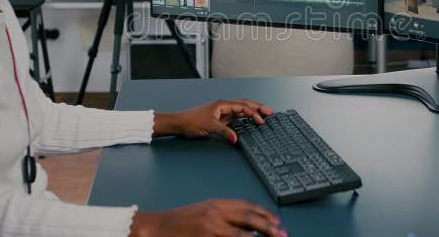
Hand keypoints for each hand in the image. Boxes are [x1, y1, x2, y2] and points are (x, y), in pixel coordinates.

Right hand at [130, 200, 285, 236]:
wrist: (156, 227)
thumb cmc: (179, 221)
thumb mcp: (204, 211)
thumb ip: (224, 215)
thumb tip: (247, 225)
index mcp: (217, 203)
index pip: (247, 206)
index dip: (264, 214)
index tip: (276, 222)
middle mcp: (216, 213)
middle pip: (249, 218)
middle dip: (268, 227)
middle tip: (281, 234)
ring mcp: (210, 227)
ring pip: (242, 234)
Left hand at [155, 99, 272, 142]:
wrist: (179, 123)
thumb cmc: (191, 121)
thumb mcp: (210, 126)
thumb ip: (224, 132)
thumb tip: (235, 139)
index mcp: (223, 105)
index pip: (243, 107)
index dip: (254, 113)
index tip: (261, 120)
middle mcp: (223, 107)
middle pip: (245, 105)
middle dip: (258, 108)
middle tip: (270, 112)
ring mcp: (222, 113)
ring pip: (241, 110)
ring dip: (252, 112)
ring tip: (263, 115)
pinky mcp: (219, 119)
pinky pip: (235, 117)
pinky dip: (244, 118)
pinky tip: (249, 121)